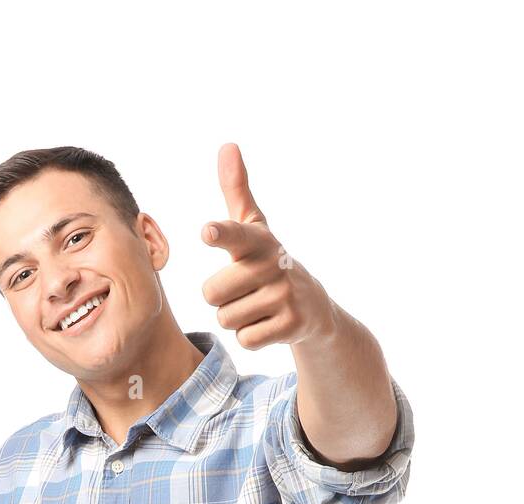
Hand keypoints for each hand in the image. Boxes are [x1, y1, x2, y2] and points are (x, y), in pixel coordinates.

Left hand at [201, 143, 335, 350]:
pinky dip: (251, 336)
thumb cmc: (269, 262)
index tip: (209, 231)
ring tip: (257, 305)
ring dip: (236, 318)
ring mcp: (285, 297)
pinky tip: (268, 323)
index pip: (235, 235)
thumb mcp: (255, 229)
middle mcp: (273, 266)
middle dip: (221, 298)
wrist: (314, 308)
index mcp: (259, 241)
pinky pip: (245, 339)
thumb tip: (227, 145)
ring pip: (226, 319)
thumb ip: (237, 192)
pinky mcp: (291, 326)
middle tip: (245, 290)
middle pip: (211, 294)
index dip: (221, 234)